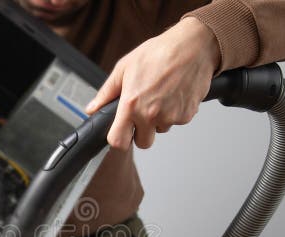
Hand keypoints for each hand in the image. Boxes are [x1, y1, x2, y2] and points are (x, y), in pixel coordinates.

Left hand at [85, 17, 220, 149]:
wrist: (192, 46)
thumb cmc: (159, 52)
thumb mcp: (124, 68)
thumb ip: (106, 93)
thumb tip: (92, 108)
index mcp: (131, 104)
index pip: (119, 142)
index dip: (119, 139)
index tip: (121, 132)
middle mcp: (150, 114)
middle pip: (142, 143)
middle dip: (141, 132)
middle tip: (143, 111)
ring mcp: (170, 117)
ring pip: (160, 130)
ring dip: (159, 120)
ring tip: (160, 95)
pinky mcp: (186, 115)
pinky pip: (176, 122)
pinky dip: (174, 112)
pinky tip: (173, 94)